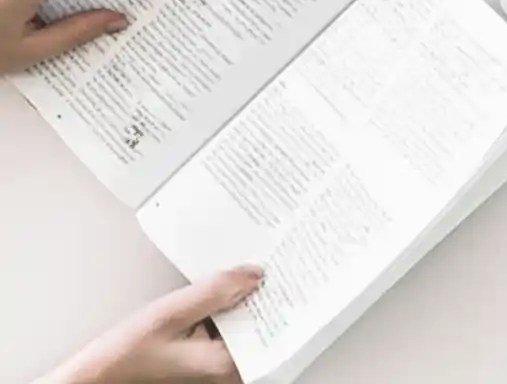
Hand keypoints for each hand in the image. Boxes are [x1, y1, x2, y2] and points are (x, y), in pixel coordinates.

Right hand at [41, 266, 263, 383]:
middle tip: (270, 260)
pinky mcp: (203, 358)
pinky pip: (226, 330)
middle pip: (259, 326)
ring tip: (250, 269)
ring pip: (243, 326)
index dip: (279, 297)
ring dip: (244, 301)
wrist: (92, 379)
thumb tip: (254, 273)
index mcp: (226, 365)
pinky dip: (226, 310)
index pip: (270, 327)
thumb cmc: (122, 356)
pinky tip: (224, 289)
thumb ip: (214, 292)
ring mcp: (215, 367)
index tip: (287, 270)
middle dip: (262, 295)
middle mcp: (226, 371)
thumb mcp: (170, 314)